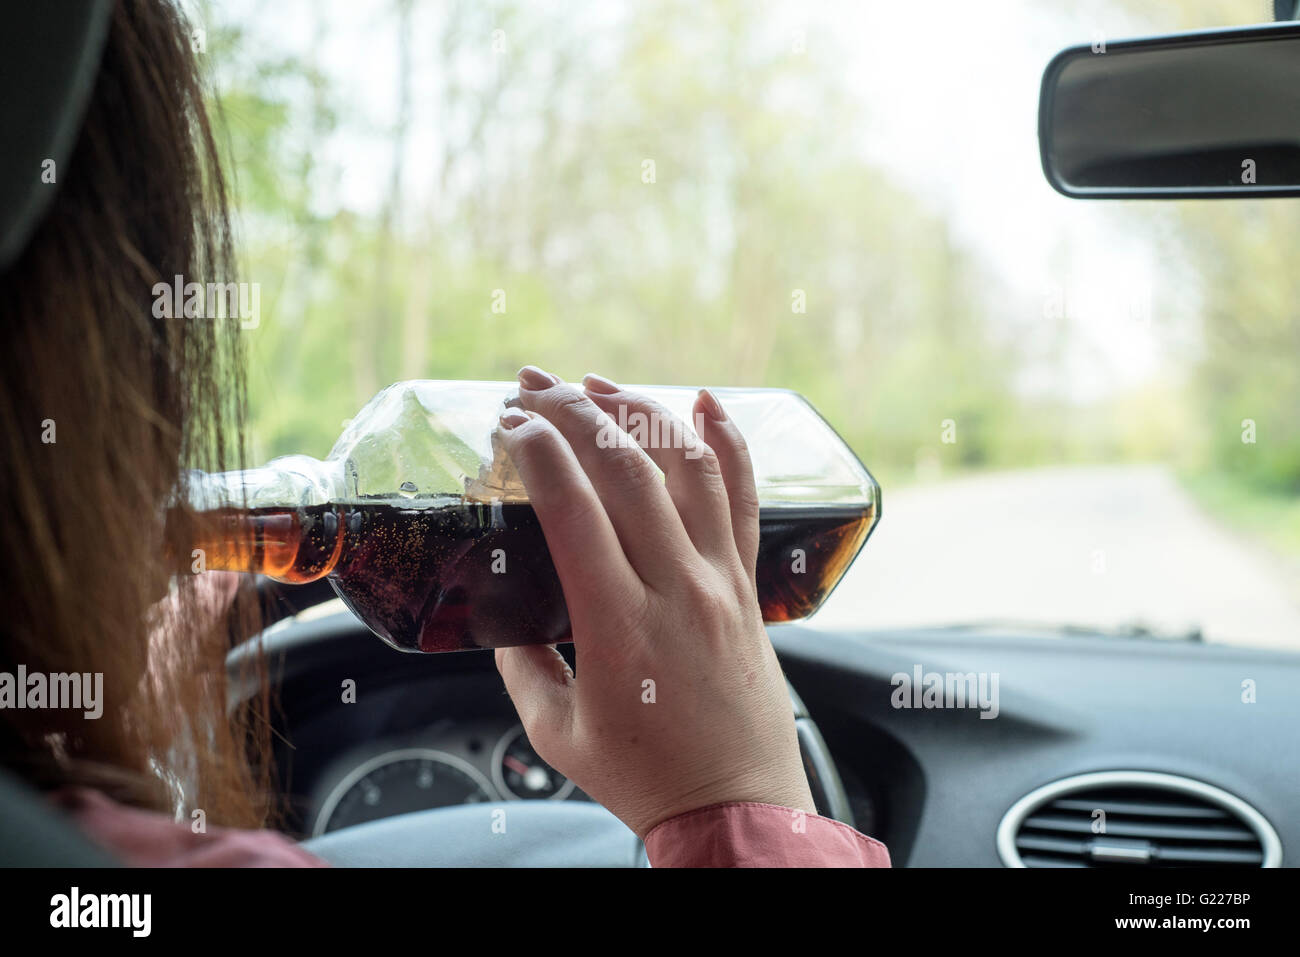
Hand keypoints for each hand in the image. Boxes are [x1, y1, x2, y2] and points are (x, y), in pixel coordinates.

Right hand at [493, 366, 814, 837]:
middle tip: (534, 384)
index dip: (539, 452)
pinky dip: (730, 443)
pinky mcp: (748, 587)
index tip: (508, 423)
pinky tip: (707, 401)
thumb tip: (505, 621)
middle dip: (574, 413)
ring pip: (689, 470)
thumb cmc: (646, 778)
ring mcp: (721, 582)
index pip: (575, 509)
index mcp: (620, 627)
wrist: (738, 807)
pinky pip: (746, 500)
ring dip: (640, 413)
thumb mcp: (557, 733)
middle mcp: (677, 590)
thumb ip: (523, 668)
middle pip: (627, 472)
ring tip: (597, 383)